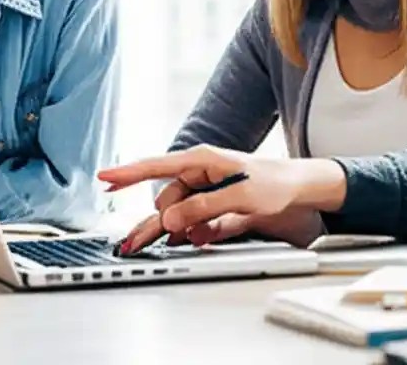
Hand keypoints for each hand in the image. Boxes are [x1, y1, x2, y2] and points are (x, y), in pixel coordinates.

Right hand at [98, 145, 344, 252]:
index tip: (104, 178)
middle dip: (159, 221)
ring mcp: (206, 190)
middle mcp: (200, 173)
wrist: (302, 190)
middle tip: (134, 245)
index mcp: (202, 161)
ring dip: (181, 229)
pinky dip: (194, 232)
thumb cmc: (277, 182)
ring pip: (178, 214)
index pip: (156, 165)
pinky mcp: (214, 206)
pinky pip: (193, 222)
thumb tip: (172, 218)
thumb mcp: (241, 196)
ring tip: (192, 238)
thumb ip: (203, 207)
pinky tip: (200, 237)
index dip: (127, 173)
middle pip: (165, 200)